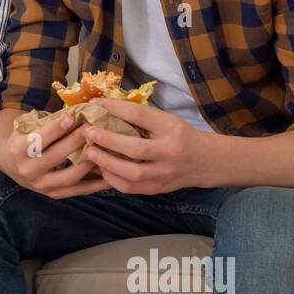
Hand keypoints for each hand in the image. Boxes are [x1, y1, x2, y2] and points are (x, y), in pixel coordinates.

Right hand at [1, 113, 112, 199]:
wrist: (12, 164)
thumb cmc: (26, 139)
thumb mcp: (28, 128)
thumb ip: (49, 123)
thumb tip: (78, 111)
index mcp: (18, 150)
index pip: (38, 139)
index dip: (55, 128)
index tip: (71, 116)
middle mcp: (28, 170)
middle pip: (55, 156)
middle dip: (75, 142)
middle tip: (93, 129)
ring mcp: (41, 185)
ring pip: (68, 176)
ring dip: (88, 163)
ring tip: (104, 150)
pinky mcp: (54, 194)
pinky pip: (78, 191)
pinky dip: (95, 184)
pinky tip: (110, 175)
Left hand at [80, 98, 213, 193]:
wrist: (205, 162)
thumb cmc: (179, 136)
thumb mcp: (166, 120)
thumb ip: (140, 117)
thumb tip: (103, 108)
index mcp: (171, 128)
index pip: (140, 115)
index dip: (114, 108)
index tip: (94, 104)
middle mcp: (170, 152)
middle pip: (137, 148)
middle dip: (109, 141)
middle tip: (88, 133)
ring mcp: (164, 173)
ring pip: (132, 173)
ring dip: (107, 163)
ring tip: (90, 153)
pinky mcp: (157, 188)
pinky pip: (130, 187)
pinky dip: (112, 179)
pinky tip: (102, 169)